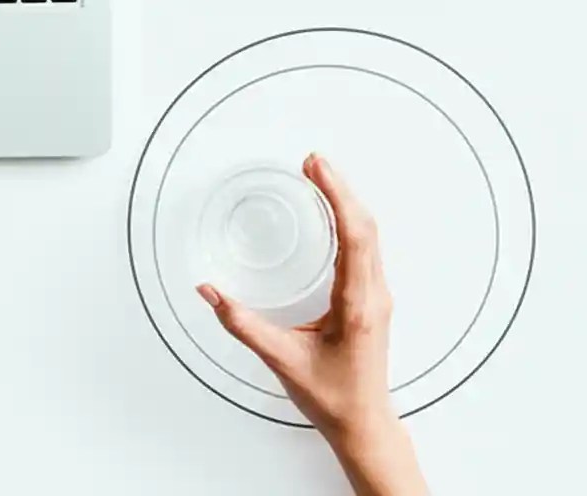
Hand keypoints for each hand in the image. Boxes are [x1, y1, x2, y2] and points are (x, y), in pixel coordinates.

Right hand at [197, 155, 424, 495]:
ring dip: (347, 202)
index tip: (317, 169)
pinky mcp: (371, 299)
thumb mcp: (280, 359)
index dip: (337, 196)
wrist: (363, 423)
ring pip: (370, 235)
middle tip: (312, 162)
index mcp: (358, 305)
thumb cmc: (332, 397)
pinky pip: (366, 248)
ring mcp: (377, 296)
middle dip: (340, 188)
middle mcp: (373, 295)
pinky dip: (350, 221)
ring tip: (320, 176)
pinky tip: (334, 213)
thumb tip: (210, 293)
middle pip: (366, 226)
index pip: (354, 236)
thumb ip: (242, 324)